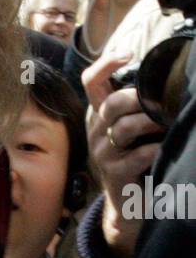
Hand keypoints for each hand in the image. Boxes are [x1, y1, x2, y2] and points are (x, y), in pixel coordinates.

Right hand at [82, 52, 164, 257]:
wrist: (128, 202)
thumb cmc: (135, 157)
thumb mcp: (131, 127)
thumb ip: (135, 104)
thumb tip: (158, 76)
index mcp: (100, 114)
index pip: (90, 81)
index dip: (105, 63)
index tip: (127, 54)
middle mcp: (96, 131)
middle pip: (110, 104)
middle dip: (137, 98)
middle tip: (159, 100)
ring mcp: (103, 154)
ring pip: (124, 129)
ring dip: (150, 122)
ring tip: (167, 123)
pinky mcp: (115, 174)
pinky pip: (137, 156)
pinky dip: (155, 149)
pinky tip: (164, 148)